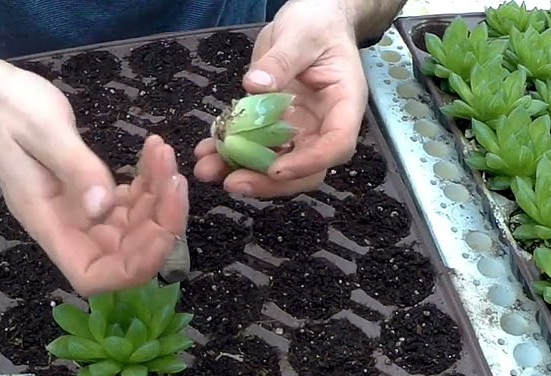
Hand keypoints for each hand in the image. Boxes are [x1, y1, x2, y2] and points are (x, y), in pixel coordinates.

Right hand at [0, 61, 188, 296]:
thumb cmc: (8, 107)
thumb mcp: (43, 129)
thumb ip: (75, 168)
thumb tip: (104, 208)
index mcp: (47, 224)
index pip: (92, 276)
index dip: (131, 268)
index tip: (161, 232)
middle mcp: (68, 228)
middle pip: (124, 255)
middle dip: (159, 223)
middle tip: (173, 175)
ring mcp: (82, 214)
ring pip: (134, 228)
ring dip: (159, 198)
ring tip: (162, 153)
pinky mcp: (92, 194)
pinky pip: (131, 204)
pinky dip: (150, 184)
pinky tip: (154, 152)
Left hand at [193, 0, 368, 196]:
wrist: (312, 19)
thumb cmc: (317, 24)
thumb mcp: (300, 34)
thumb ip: (281, 60)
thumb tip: (256, 85)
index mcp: (343, 104)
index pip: (336, 145)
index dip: (308, 162)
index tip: (275, 169)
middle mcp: (323, 125)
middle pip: (306, 170)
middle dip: (268, 182)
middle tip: (232, 182)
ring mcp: (299, 130)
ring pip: (276, 166)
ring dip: (241, 172)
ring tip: (207, 170)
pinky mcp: (275, 127)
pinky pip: (254, 148)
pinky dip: (229, 154)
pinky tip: (206, 152)